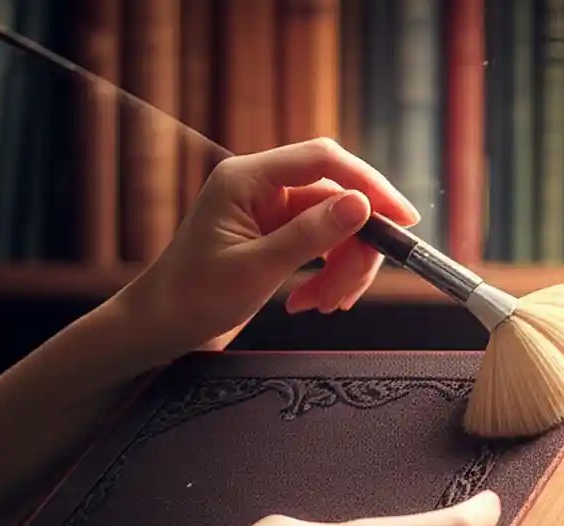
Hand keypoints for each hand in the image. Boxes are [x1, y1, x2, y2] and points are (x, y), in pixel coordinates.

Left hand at [114, 138, 420, 361]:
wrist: (161, 328)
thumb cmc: (193, 298)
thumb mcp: (257, 269)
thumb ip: (311, 235)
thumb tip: (362, 205)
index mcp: (247, 179)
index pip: (325, 160)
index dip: (370, 185)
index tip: (402, 218)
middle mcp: (261, 186)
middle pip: (338, 199)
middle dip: (353, 248)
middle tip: (348, 293)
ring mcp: (271, 211)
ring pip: (336, 227)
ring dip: (341, 268)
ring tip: (324, 306)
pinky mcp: (278, 235)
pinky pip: (323, 245)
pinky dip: (328, 275)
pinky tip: (309, 302)